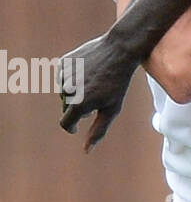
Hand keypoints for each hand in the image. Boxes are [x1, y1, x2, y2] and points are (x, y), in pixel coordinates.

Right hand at [59, 33, 136, 150]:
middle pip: (67, 107)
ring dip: (75, 92)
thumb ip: (98, 130)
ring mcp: (63, 75)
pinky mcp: (62, 63)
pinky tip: (87, 72)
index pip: (66, 124)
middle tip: (96, 98)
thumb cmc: (118, 83)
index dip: (72, 127)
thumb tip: (86, 150)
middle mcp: (67, 90)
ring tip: (93, 84)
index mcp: (79, 104)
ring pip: (64, 92)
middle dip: (78, 107)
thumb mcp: (112, 109)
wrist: (118, 51)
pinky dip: (71, 78)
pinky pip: (63, 77)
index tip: (77, 128)